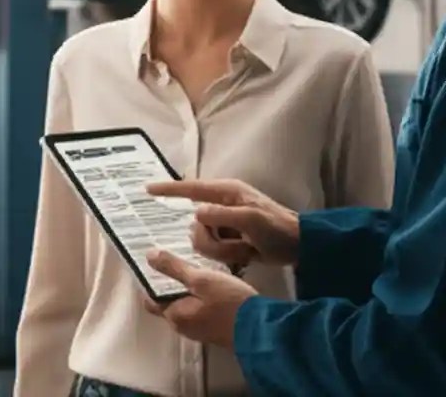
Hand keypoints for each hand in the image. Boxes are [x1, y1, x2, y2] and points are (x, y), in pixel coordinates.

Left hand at [142, 249, 257, 348]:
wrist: (260, 328)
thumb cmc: (229, 302)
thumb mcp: (201, 279)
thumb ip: (174, 268)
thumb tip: (149, 256)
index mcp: (174, 316)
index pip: (150, 299)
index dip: (150, 281)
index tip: (153, 264)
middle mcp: (182, 327)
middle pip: (168, 303)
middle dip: (168, 284)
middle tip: (174, 261)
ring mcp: (199, 331)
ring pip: (185, 306)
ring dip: (186, 290)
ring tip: (192, 268)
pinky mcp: (213, 330)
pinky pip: (199, 310)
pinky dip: (199, 298)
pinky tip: (209, 284)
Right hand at [147, 178, 300, 266]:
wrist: (299, 245)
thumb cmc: (278, 228)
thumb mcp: (252, 220)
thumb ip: (223, 215)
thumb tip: (196, 213)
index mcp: (227, 193)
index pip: (191, 189)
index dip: (169, 190)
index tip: (147, 190)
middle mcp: (222, 206)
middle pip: (195, 225)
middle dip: (211, 240)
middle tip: (236, 242)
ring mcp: (226, 224)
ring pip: (203, 241)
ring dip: (222, 251)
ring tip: (245, 249)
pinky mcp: (230, 240)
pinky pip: (214, 252)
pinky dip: (228, 256)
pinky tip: (246, 254)